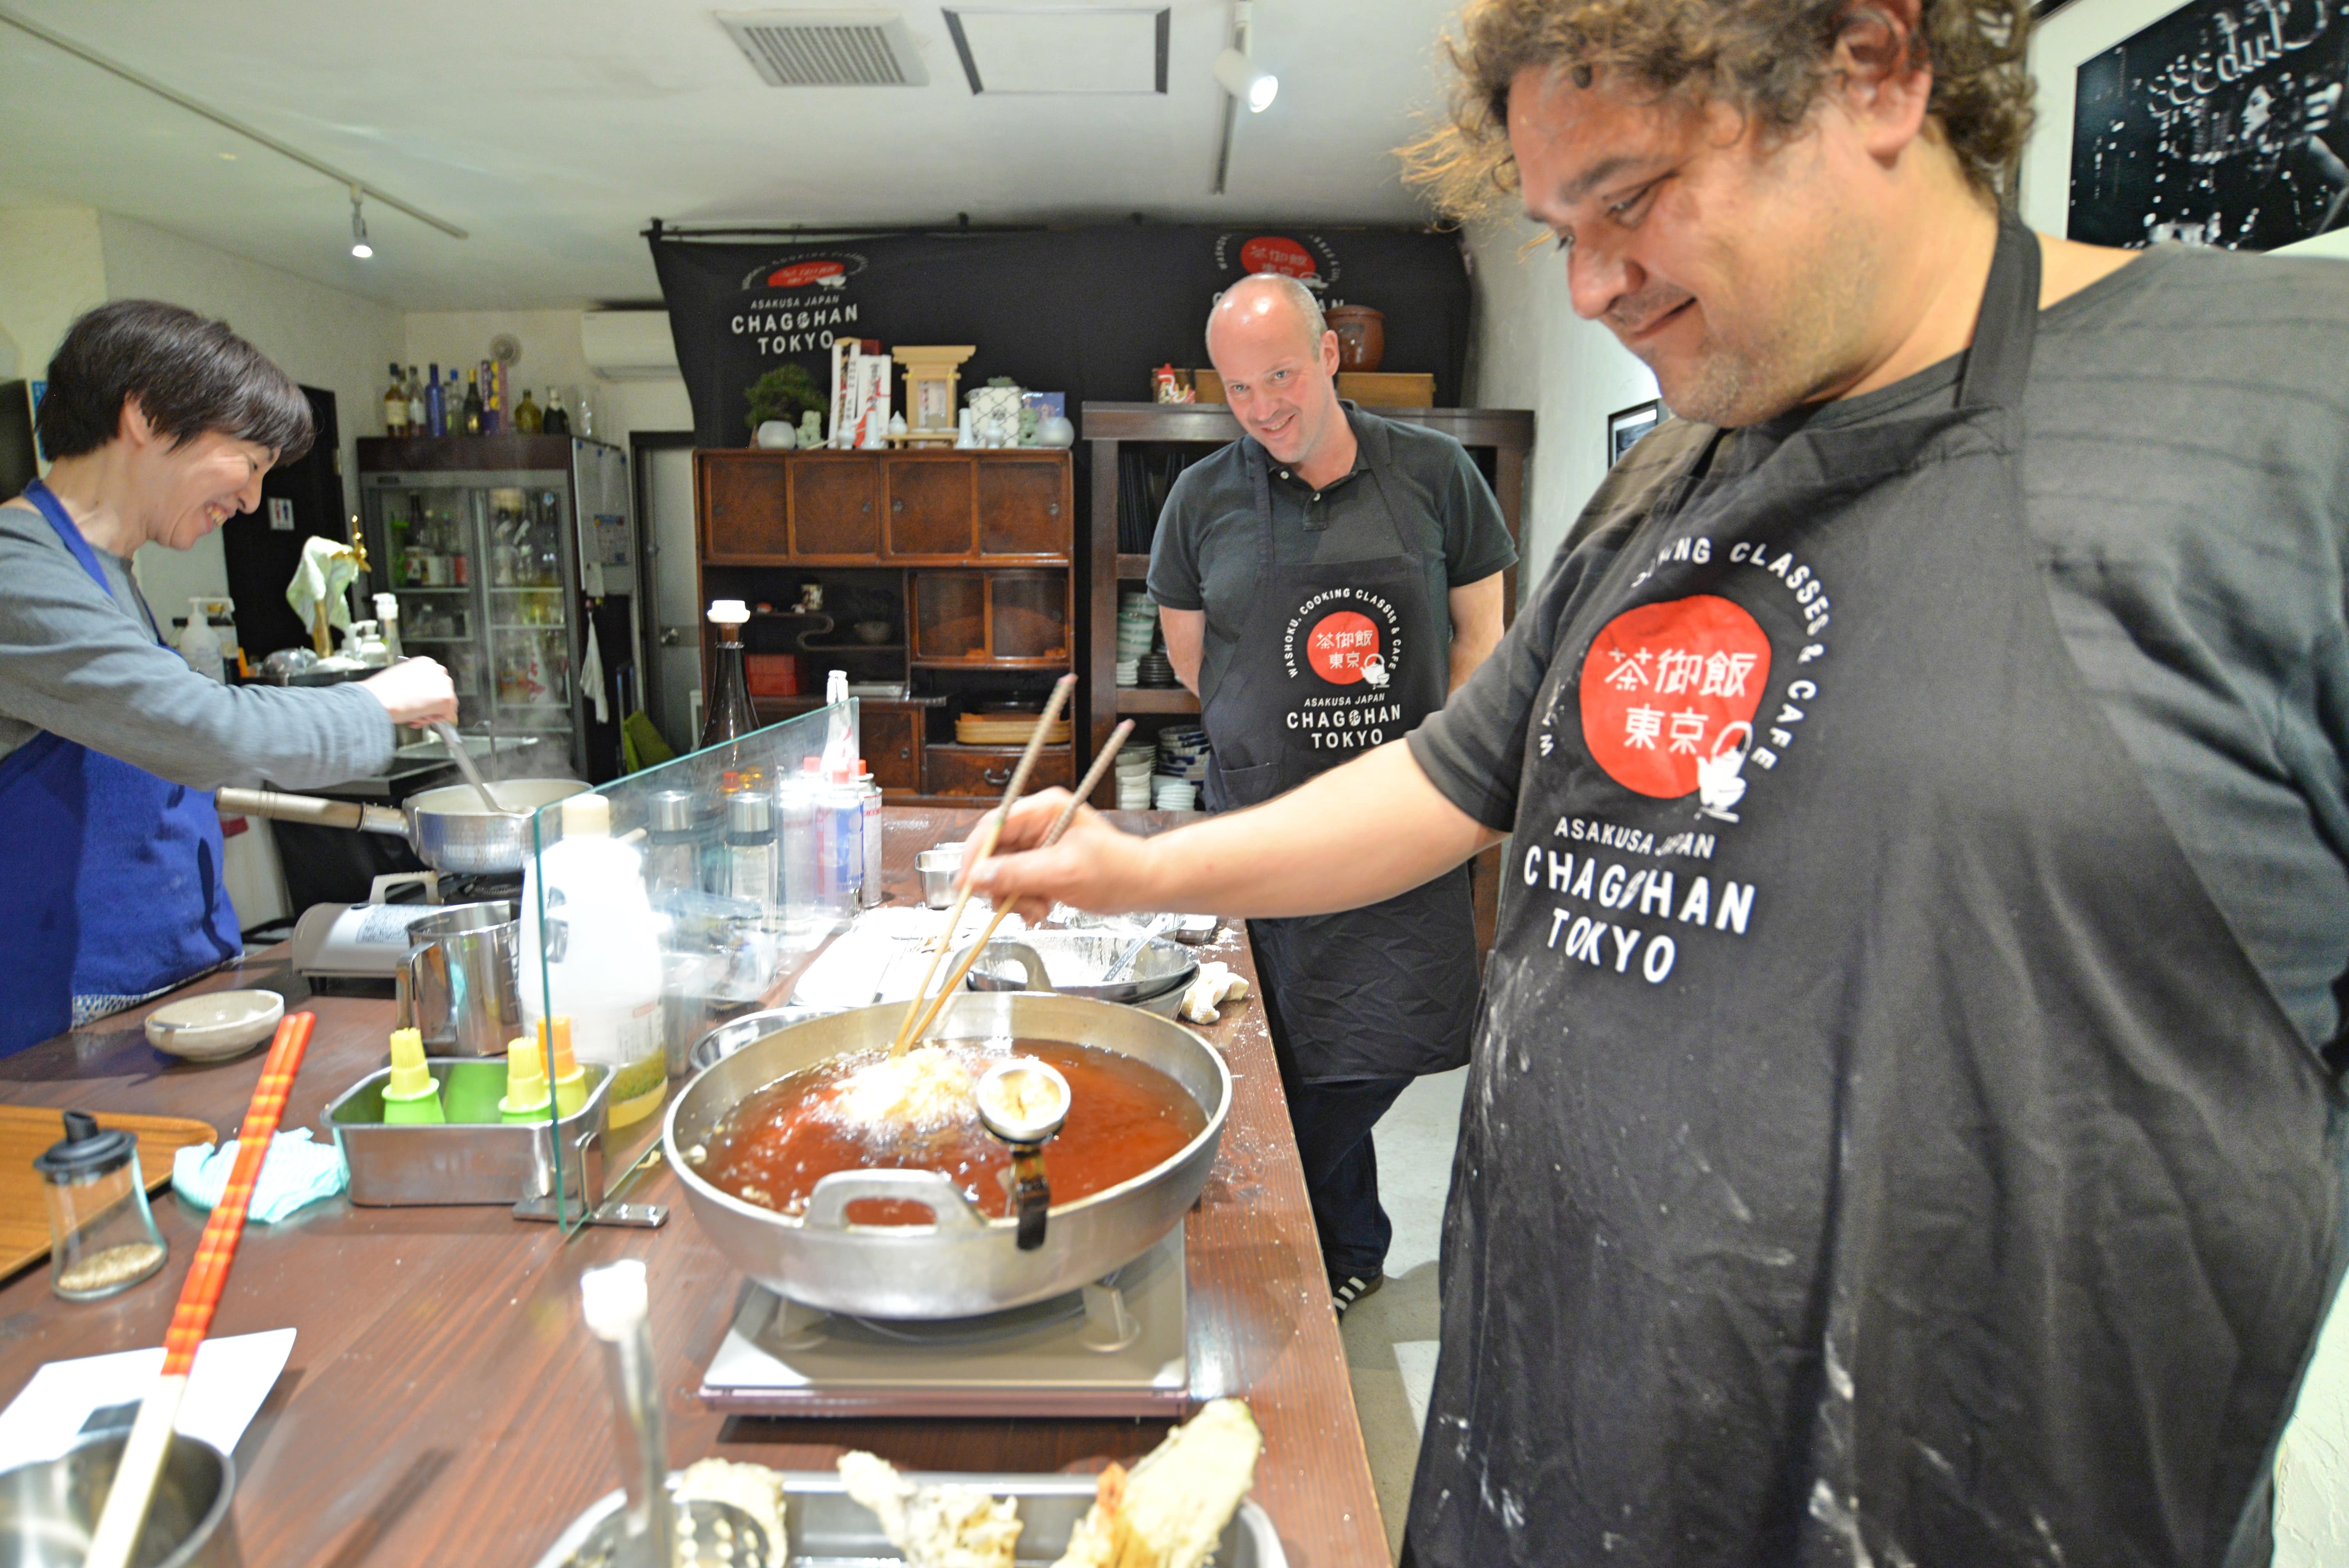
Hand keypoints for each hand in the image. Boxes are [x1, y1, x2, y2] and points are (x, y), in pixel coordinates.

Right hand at [359, 657, 457, 726]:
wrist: (378, 699)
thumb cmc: (383, 692)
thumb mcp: (401, 680)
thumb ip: (416, 685)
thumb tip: (423, 696)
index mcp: (426, 663)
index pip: (435, 682)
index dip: (427, 696)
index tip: (418, 702)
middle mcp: (437, 670)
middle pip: (443, 692)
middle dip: (431, 705)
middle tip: (417, 712)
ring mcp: (443, 683)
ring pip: (447, 704)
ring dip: (432, 713)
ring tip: (415, 716)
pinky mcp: (446, 698)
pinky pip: (448, 715)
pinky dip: (435, 721)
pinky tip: (419, 718)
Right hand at [963, 789, 1161, 922]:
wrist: (1142, 886)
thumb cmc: (1117, 871)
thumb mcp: (1064, 873)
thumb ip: (1018, 874)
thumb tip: (978, 876)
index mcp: (1043, 809)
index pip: (993, 826)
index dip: (974, 855)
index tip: (966, 884)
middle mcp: (1037, 822)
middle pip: (994, 852)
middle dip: (1001, 883)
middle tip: (1013, 904)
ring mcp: (1039, 844)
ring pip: (1002, 872)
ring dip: (1015, 897)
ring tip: (1038, 908)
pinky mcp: (1042, 863)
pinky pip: (1016, 883)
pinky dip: (1024, 901)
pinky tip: (1043, 907)